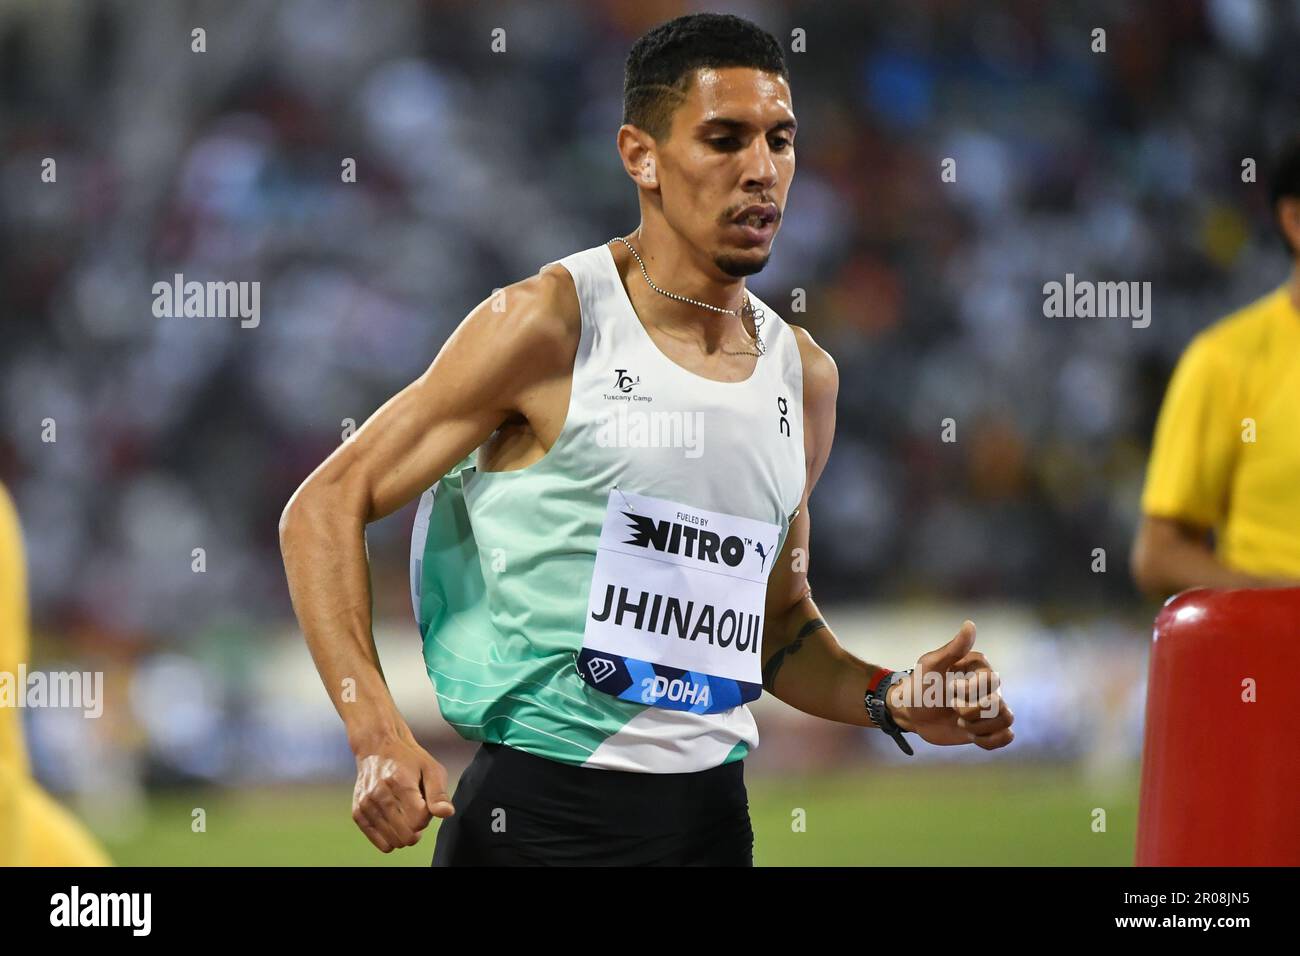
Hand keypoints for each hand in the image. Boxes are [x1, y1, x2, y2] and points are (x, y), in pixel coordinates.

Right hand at [351, 734, 454, 851]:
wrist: (377, 748)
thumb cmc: (410, 760)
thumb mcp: (431, 769)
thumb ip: (439, 794)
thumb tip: (447, 813)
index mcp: (399, 783)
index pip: (419, 821)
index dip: (428, 816)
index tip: (425, 802)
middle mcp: (379, 795)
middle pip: (408, 836)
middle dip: (418, 827)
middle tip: (416, 809)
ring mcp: (366, 806)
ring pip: (395, 842)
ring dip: (405, 832)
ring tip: (405, 813)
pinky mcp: (358, 814)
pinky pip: (382, 844)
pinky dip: (392, 838)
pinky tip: (395, 822)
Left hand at [887, 620, 1014, 749]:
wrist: (910, 712)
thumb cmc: (919, 685)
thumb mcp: (931, 665)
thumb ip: (953, 648)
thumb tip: (970, 624)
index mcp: (979, 667)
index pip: (992, 681)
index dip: (970, 690)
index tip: (950, 688)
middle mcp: (989, 686)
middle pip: (1000, 704)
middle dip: (971, 711)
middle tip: (952, 707)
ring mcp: (989, 707)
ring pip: (1006, 720)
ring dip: (980, 726)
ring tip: (961, 721)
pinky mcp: (987, 727)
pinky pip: (1007, 736)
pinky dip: (989, 740)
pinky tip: (971, 736)